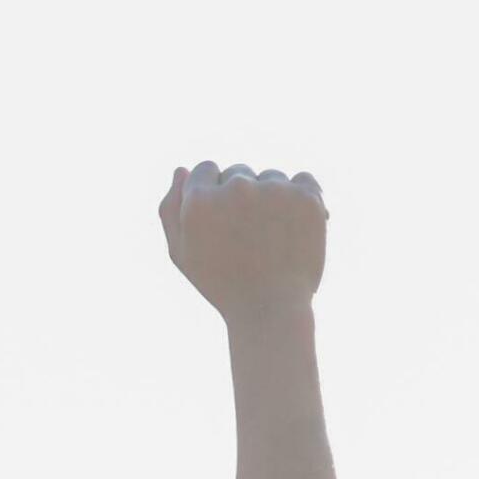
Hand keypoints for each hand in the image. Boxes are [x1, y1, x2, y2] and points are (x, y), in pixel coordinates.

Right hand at [162, 161, 325, 323]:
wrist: (270, 309)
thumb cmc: (221, 283)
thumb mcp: (182, 252)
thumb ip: (171, 209)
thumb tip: (182, 171)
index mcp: (200, 200)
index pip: (206, 168)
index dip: (211, 194)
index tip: (221, 221)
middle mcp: (236, 188)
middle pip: (238, 171)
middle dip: (240, 196)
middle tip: (246, 236)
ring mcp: (274, 190)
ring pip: (270, 176)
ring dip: (271, 197)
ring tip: (270, 237)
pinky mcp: (307, 196)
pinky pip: (303, 179)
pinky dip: (301, 196)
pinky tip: (294, 224)